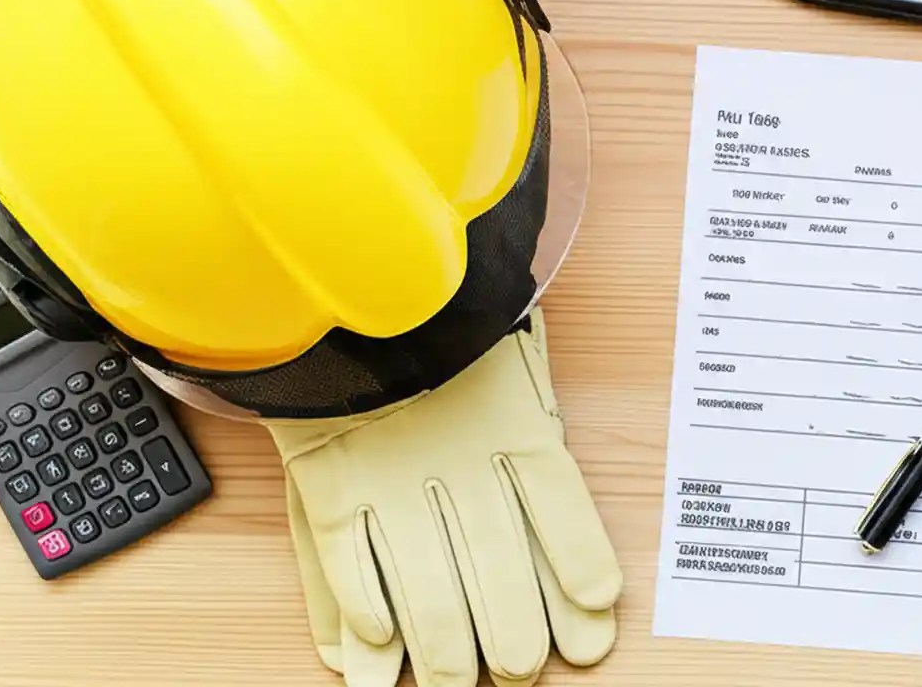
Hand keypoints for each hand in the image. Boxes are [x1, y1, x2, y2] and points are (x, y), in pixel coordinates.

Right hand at [272, 308, 621, 685]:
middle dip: (511, 632)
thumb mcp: (510, 367)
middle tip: (519, 671)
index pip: (558, 506)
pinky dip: (363, 605)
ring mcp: (392, 465)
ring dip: (442, 643)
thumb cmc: (446, 329)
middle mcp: (459, 450)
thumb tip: (575, 532)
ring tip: (452, 683)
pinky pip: (346, 554)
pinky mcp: (329, 474)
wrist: (351, 276)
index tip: (592, 636)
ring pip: (425, 577)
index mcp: (514, 417)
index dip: (575, 572)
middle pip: (495, 561)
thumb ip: (535, 446)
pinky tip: (379, 644)